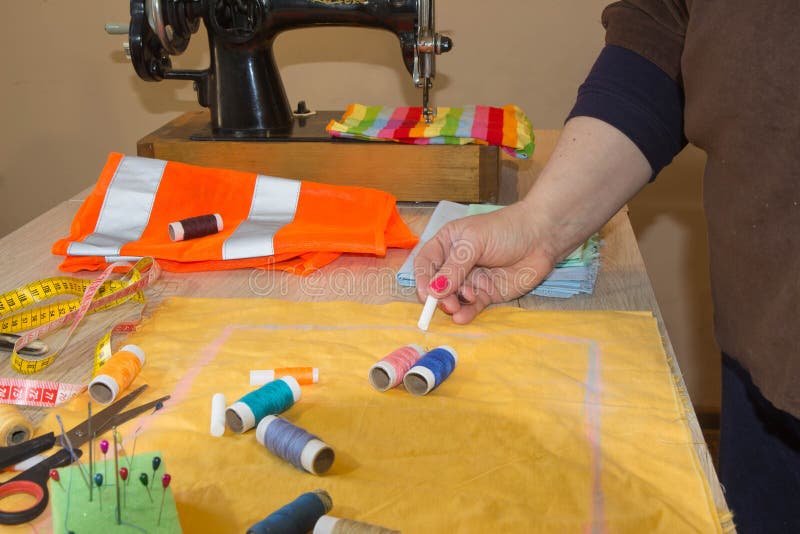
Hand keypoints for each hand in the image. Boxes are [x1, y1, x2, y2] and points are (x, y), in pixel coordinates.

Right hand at [414, 201, 556, 323]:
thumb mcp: (475, 242)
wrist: (542, 237)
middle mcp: (456, 263)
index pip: (425, 263)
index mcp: (447, 243)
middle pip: (437, 284)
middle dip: (439, 296)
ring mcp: (471, 279)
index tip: (425, 294)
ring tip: (458, 306)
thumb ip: (455, 266)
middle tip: (446, 304)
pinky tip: (463, 317)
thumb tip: (434, 290)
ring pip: (453, 298)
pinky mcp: (487, 294)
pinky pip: (472, 307)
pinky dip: (466, 313)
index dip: (422, 279)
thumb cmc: (505, 229)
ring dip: (452, 305)